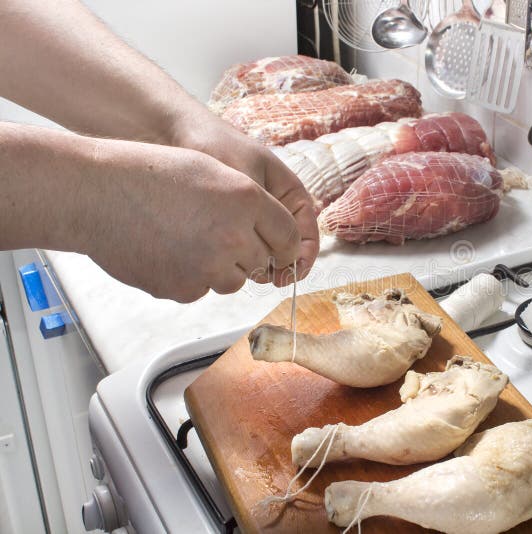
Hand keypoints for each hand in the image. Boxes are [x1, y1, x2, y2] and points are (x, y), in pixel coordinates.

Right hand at [83, 141, 300, 301]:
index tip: (280, 248)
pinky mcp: (185, 289)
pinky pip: (202, 289)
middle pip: (263, 261)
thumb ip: (248, 202)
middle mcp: (235, 236)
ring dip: (221, 267)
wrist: (96, 194)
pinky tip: (169, 252)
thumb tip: (270, 233)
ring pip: (234, 280)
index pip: (290, 237)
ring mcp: (210, 266)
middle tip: (219, 237)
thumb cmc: (148, 175)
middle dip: (249, 253)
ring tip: (188, 239)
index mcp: (247, 200)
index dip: (285, 244)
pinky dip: (191, 277)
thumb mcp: (211, 171)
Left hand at [169, 118, 319, 285]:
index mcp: (290, 194)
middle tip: (260, 276)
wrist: (177, 134)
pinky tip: (225, 264)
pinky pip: (242, 251)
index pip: (307, 235)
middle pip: (288, 250)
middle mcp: (276, 210)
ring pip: (266, 254)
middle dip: (278, 267)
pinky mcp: (232, 227)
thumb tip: (278, 252)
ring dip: (258, 266)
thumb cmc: (217, 147)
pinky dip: (238, 262)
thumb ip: (263, 212)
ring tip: (241, 270)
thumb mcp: (246, 179)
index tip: (286, 276)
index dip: (301, 260)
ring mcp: (254, 219)